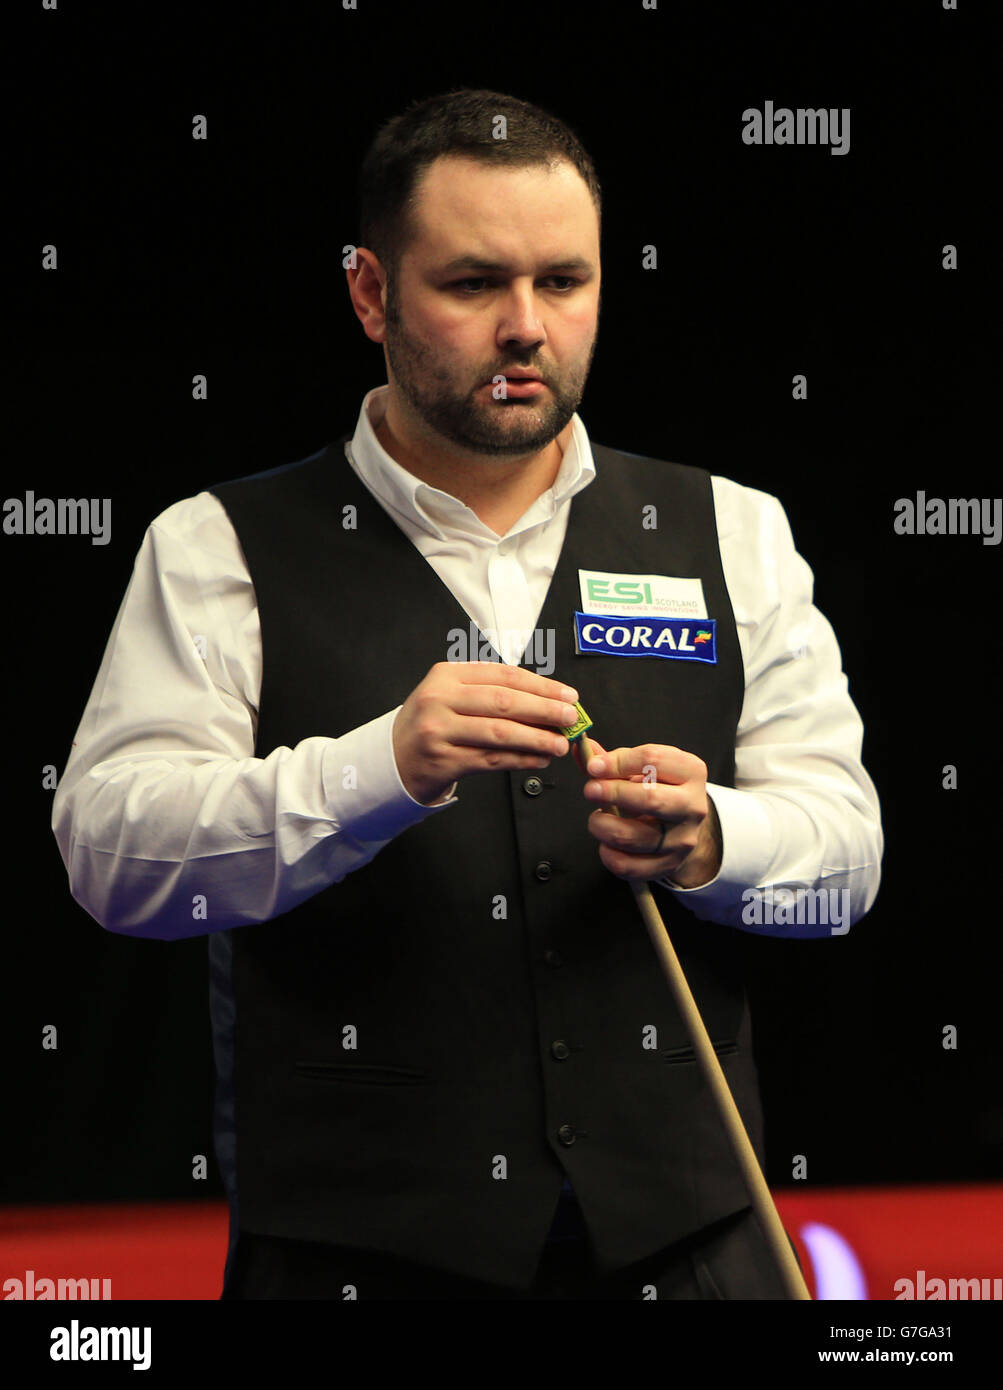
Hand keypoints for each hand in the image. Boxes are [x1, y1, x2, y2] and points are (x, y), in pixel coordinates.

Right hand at [393, 662, 578, 804]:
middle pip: (504, 702)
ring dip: (536, 739)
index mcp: (447, 675)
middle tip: (570, 717)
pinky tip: (537, 760)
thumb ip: (490, 692)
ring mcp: (440, 731)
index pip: (503, 676)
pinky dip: (520, 760)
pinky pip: (491, 760)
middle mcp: (440, 700)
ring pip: (500, 733)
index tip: (567, 695)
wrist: (393, 758)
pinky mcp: (443, 761)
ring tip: (559, 743)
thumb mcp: (450, 694)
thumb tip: (546, 702)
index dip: (541, 686)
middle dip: (544, 710)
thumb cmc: (431, 724)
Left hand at [577, 739, 722, 887]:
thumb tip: (581, 750)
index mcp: (691, 772)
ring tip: (597, 819)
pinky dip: (607, 854)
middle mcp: (693, 806)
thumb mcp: (641, 768)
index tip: (593, 766)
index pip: (653, 760)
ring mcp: (682, 840)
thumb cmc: (657, 789)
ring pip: (633, 836)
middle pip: (650, 799)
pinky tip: (606, 843)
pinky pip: (628, 865)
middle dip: (612, 793)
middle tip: (590, 790)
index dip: (617, 762)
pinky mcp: (668, 866)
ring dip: (602, 826)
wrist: (681, 826)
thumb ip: (611, 760)